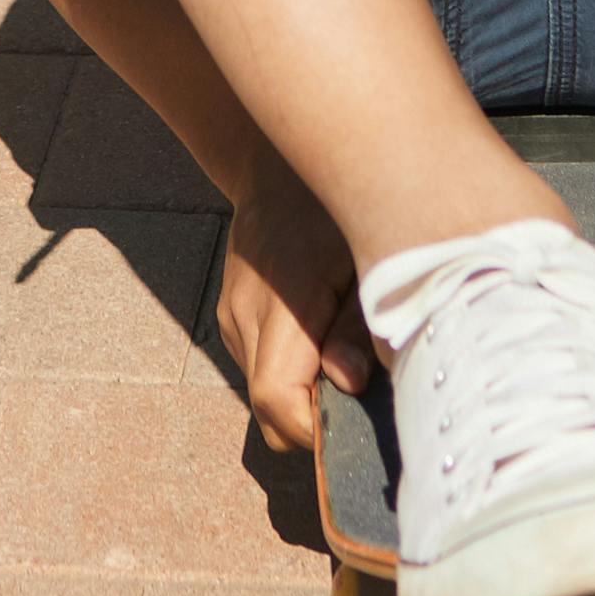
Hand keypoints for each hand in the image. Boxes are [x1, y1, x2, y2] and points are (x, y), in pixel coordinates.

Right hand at [210, 160, 374, 455]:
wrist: (273, 165)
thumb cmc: (333, 209)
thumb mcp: (364, 257)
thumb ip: (359, 325)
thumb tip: (350, 385)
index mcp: (283, 304)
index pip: (277, 398)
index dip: (312, 430)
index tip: (351, 426)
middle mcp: (246, 317)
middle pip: (267, 412)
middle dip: (311, 424)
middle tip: (358, 401)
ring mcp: (232, 319)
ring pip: (261, 395)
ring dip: (301, 398)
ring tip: (343, 362)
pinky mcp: (230, 318)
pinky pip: (259, 368)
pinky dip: (290, 375)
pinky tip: (320, 343)